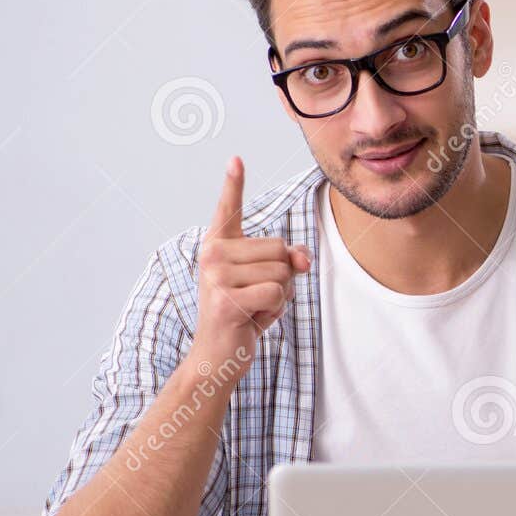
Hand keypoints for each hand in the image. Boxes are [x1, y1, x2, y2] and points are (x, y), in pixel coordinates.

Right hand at [190, 156, 310, 370]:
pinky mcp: (226, 300)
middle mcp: (212, 254)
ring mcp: (216, 276)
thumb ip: (288, 260)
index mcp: (218, 245)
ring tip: (253, 307)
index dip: (233, 183)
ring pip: (281, 272)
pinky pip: (277, 293)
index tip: (236, 159)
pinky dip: (276, 310)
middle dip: (281, 276)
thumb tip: (303, 258)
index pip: (228, 209)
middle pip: (279, 248)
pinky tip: (252, 319)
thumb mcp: (269, 280)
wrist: (217, 356)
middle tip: (255, 296)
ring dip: (279, 295)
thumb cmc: (244, 313)